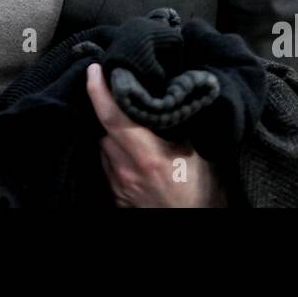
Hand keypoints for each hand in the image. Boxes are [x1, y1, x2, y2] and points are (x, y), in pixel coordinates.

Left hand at [85, 62, 227, 206]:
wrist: (194, 227)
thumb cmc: (203, 195)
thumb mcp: (199, 156)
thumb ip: (180, 127)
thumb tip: (172, 97)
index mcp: (148, 157)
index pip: (112, 117)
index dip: (99, 90)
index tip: (94, 69)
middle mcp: (126, 171)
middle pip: (105, 129)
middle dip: (111, 111)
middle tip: (122, 94)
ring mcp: (118, 186)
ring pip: (105, 147)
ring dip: (114, 135)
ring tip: (134, 127)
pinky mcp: (116, 197)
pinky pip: (107, 165)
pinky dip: (116, 153)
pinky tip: (133, 151)